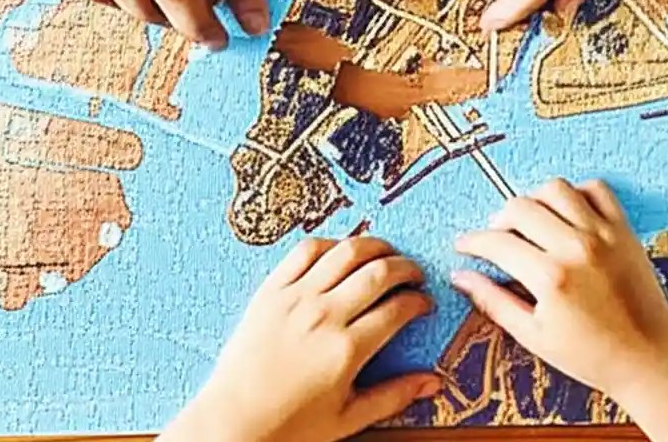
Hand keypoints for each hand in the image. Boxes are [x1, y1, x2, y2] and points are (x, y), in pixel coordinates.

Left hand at [161, 237, 440, 441]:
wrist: (232, 421)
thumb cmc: (289, 426)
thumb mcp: (348, 418)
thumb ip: (394, 396)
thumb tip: (435, 382)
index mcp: (346, 350)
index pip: (398, 308)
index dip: (419, 301)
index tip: (423, 303)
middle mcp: (323, 316)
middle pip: (379, 272)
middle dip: (406, 268)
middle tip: (413, 275)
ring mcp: (294, 298)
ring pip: (346, 252)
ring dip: (374, 247)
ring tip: (385, 254)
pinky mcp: (270, 290)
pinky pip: (304, 251)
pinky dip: (330, 244)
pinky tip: (341, 252)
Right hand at [453, 180, 667, 441]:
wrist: (650, 361)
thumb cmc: (592, 356)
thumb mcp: (534, 336)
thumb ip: (494, 302)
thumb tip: (460, 277)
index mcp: (550, 277)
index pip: (496, 242)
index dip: (472, 241)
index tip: (465, 245)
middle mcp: (576, 247)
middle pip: (520, 207)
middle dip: (498, 220)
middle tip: (496, 238)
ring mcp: (603, 235)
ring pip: (555, 188)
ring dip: (534, 200)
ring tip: (530, 222)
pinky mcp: (624, 231)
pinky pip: (596, 189)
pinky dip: (576, 193)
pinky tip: (567, 214)